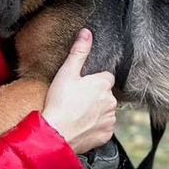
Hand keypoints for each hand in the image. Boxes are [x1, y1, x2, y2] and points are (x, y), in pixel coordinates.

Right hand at [41, 29, 116, 153]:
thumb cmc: (59, 103)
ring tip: (78, 114)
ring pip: (106, 112)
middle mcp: (111, 102)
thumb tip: (86, 33)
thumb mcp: (67, 73)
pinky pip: (103, 128)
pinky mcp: (106, 135)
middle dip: (95, 97)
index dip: (93, 81)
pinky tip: (82, 126)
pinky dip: (95, 127)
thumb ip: (79, 52)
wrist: (56, 134)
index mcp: (104, 84)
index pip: (106, 77)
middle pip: (106, 95)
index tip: (82, 86)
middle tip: (76, 101)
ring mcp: (110, 119)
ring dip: (96, 112)